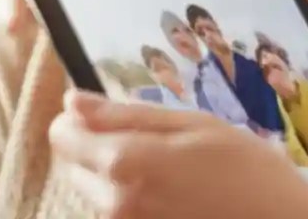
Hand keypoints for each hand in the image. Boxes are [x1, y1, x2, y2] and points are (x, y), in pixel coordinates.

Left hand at [49, 91, 307, 218]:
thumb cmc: (246, 169)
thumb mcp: (192, 125)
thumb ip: (126, 114)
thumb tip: (72, 100)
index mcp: (123, 162)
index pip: (61, 135)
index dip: (80, 118)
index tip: (111, 114)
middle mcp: (111, 203)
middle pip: (73, 164)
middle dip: (99, 146)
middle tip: (155, 143)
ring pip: (94, 191)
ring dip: (116, 175)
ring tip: (172, 171)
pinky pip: (116, 214)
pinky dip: (133, 200)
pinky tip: (174, 196)